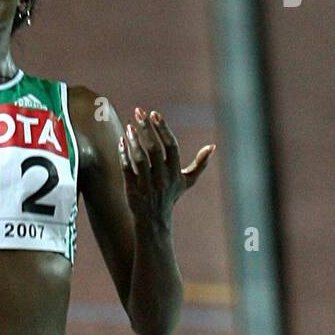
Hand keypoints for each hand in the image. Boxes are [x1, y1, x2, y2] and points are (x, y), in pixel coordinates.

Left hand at [118, 107, 215, 225]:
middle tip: (139, 112)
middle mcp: (162, 179)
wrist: (154, 222)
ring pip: (140, 159)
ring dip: (134, 141)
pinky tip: (121, 141)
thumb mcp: (186, 182)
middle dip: (146, 129)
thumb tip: (212, 147)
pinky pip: (127, 169)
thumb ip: (199, 165)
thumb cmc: (169, 197)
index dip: (163, 129)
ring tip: (129, 126)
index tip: (154, 113)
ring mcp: (147, 185)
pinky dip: (123, 155)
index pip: (171, 146)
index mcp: (175, 173)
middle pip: (154, 149)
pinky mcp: (133, 191)